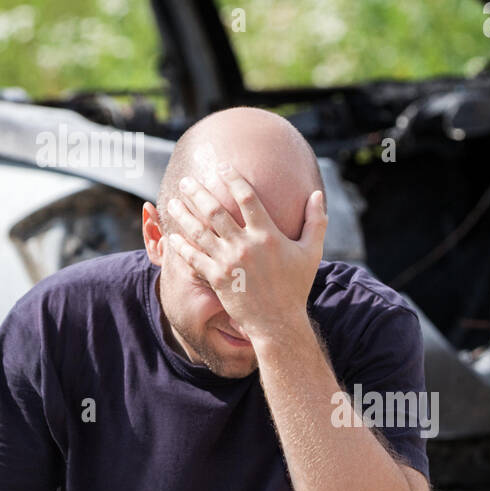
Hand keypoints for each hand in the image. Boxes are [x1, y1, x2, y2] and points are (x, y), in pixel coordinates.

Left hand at [165, 162, 326, 344]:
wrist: (279, 322)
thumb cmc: (296, 286)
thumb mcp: (311, 252)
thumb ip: (315, 221)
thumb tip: (317, 193)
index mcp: (267, 234)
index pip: (247, 198)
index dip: (233, 179)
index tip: (222, 167)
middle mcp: (245, 245)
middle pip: (216, 211)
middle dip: (199, 192)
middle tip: (186, 180)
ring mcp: (229, 262)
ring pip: (200, 231)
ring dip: (184, 214)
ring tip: (173, 201)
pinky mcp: (217, 278)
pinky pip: (194, 257)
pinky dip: (181, 245)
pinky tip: (172, 235)